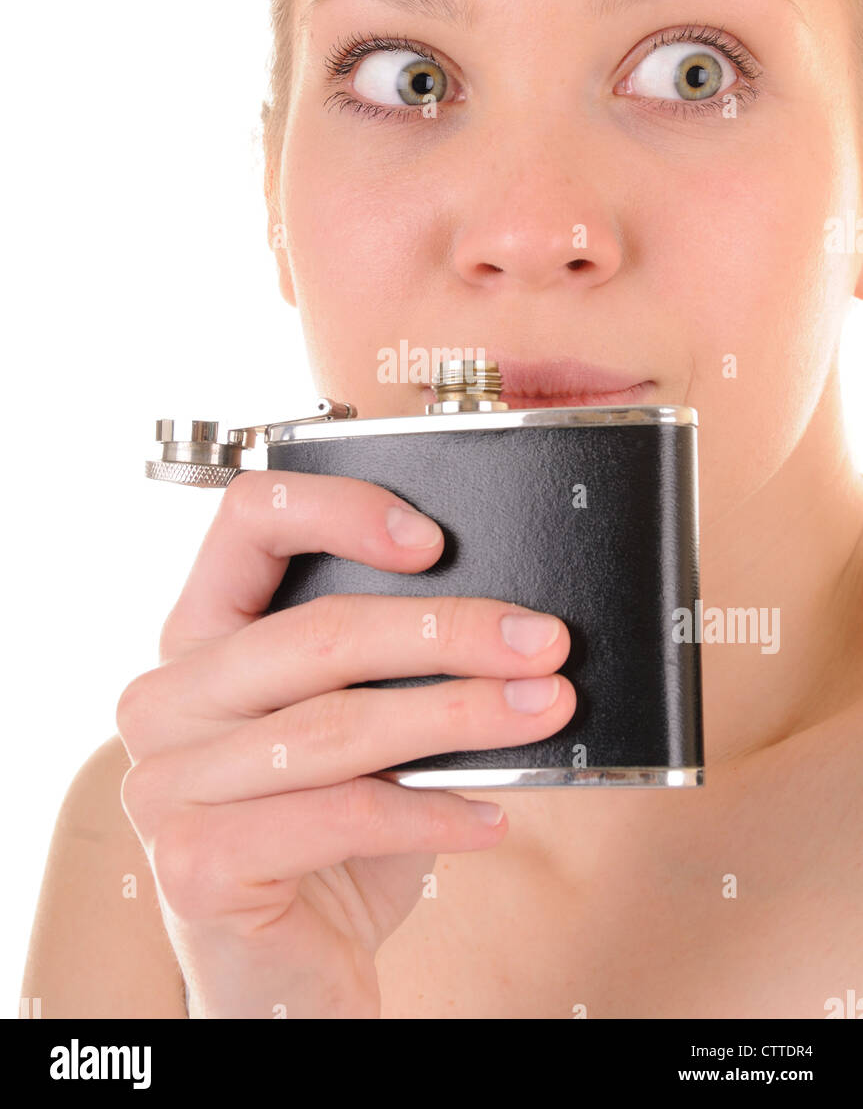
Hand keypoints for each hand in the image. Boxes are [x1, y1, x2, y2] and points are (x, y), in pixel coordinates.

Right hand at [117, 470, 573, 1017]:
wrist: (288, 970)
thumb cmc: (328, 837)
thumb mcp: (358, 733)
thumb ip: (391, 670)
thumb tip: (510, 624)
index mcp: (199, 636)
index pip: (248, 518)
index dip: (341, 511)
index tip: (433, 542)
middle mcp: (166, 698)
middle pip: (318, 632)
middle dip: (448, 633)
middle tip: (542, 642)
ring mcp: (166, 783)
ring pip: (338, 725)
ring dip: (461, 715)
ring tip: (541, 711)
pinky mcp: (193, 863)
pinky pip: (339, 817)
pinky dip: (430, 815)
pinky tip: (491, 816)